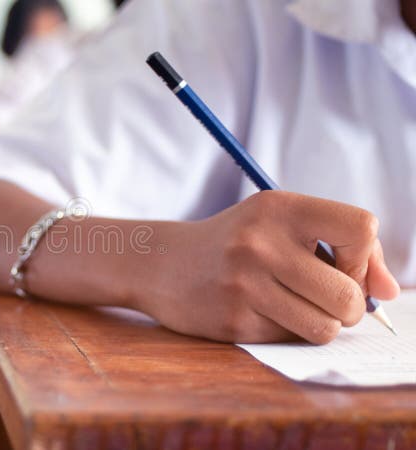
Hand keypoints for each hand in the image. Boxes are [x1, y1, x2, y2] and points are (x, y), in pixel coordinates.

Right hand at [133, 191, 399, 343]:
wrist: (161, 263)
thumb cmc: (236, 244)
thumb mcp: (281, 226)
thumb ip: (344, 250)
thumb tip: (389, 294)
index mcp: (278, 208)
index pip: (360, 228)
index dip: (364, 257)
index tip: (342, 265)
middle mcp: (260, 243)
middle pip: (348, 294)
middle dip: (349, 307)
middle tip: (327, 300)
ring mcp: (244, 284)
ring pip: (325, 327)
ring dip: (321, 325)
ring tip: (297, 309)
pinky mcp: (232, 320)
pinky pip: (289, 339)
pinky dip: (285, 332)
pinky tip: (259, 312)